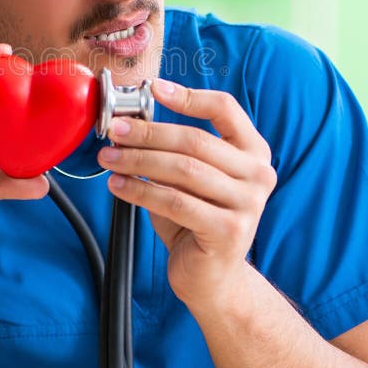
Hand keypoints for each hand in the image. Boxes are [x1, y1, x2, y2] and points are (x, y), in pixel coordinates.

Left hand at [98, 78, 275, 307]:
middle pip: (195, 140)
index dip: (187, 95)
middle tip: (115, 131)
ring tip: (109, 158)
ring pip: (183, 170)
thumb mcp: (189, 178)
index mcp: (253, 150)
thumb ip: (172, 150)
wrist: (212, 278)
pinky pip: (175, 202)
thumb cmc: (195, 220)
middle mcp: (258, 174)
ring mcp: (248, 204)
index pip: (224, 108)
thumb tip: (129, 122)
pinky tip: (117, 186)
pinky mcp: (228, 231)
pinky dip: (140, 191)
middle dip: (148, 133)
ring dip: (138, 160)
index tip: (152, 88)